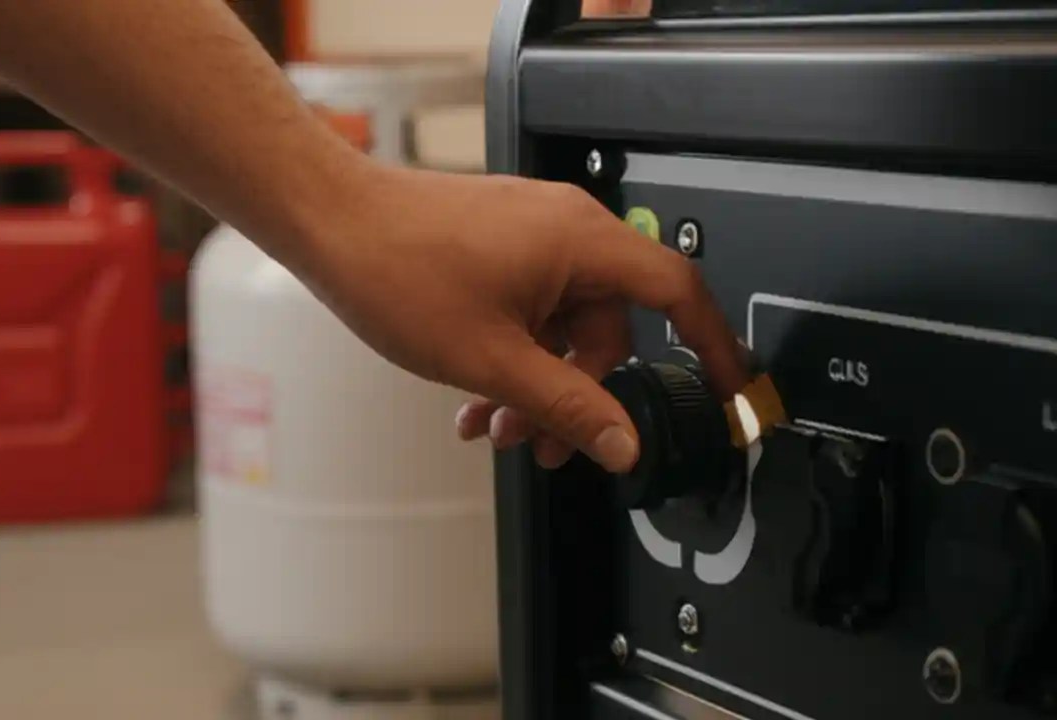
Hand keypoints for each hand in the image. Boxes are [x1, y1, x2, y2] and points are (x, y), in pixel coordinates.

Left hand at [299, 164, 747, 473]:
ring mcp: (530, 237)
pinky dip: (510, 357)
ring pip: (561, 329)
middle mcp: (564, 231)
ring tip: (493, 423)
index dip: (713, 344)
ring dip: (534, 384)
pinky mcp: (500, 247)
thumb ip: (567, 407)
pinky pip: (528, 312)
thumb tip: (622, 443)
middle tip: (543, 441)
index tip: (728, 388)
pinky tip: (475, 397)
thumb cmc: (396, 266)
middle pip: (609, 329)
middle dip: (577, 394)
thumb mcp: (492, 359)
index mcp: (581, 243)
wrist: (328, 221)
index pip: (677, 292)